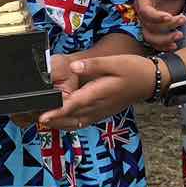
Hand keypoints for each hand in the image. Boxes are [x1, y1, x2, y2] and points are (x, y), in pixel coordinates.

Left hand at [38, 53, 156, 130]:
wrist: (150, 81)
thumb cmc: (134, 69)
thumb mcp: (116, 62)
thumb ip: (94, 65)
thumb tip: (74, 67)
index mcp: (100, 93)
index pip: (75, 104)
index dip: (58, 111)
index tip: (43, 116)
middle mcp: (99, 107)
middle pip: (72, 117)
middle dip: (53, 120)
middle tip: (35, 118)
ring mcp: (101, 112)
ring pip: (76, 123)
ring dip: (60, 124)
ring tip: (43, 121)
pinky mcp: (102, 113)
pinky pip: (82, 122)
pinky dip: (69, 123)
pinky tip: (60, 121)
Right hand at [136, 0, 185, 49]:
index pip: (145, 11)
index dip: (156, 17)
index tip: (170, 17)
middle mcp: (143, 9)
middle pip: (148, 26)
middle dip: (166, 27)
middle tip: (182, 20)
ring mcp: (149, 20)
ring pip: (150, 36)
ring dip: (164, 40)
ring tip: (179, 35)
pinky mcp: (157, 27)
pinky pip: (155, 41)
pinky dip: (163, 46)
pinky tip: (174, 46)